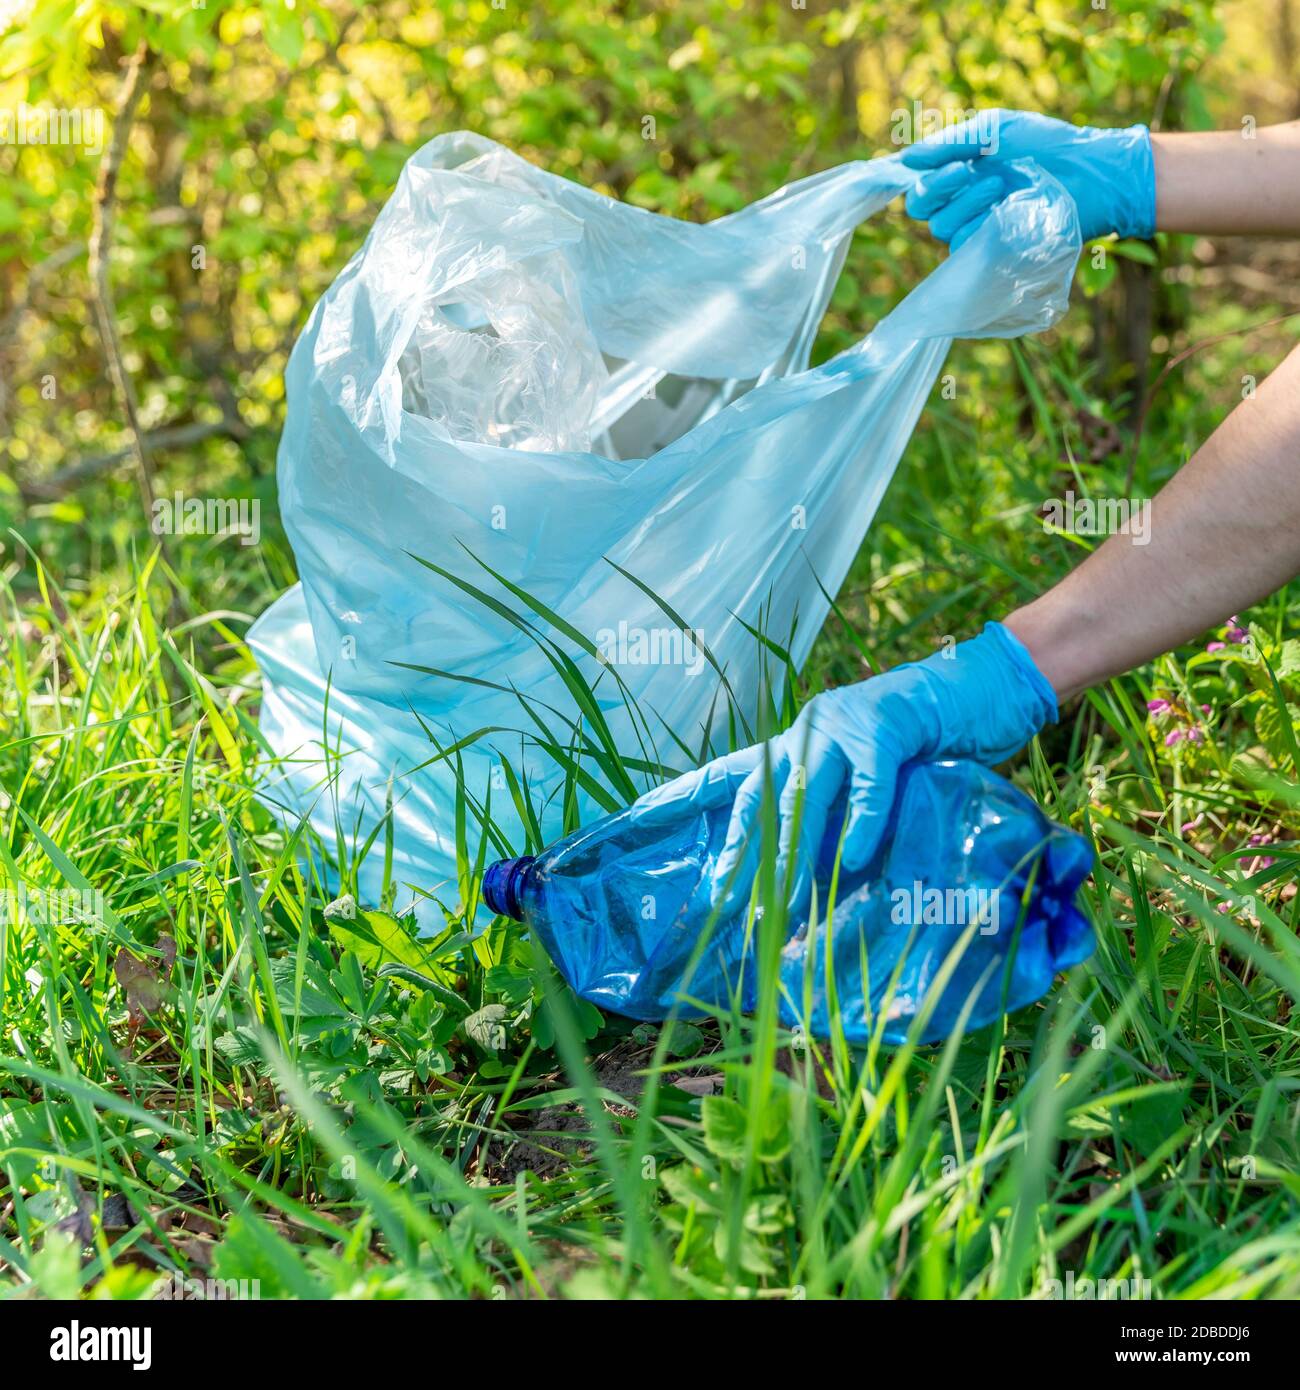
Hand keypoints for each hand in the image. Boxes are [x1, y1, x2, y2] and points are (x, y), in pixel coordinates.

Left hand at [634, 623, 1057, 916]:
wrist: (987, 687)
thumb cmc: (927, 743)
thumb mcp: (870, 782)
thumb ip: (839, 818)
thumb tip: (815, 882)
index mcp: (796, 746)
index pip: (726, 774)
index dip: (681, 797)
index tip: (635, 821)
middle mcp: (808, 733)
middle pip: (756, 799)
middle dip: (736, 856)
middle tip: (721, 908)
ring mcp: (844, 727)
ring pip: (804, 800)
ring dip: (791, 859)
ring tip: (778, 908)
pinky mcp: (887, 728)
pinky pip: (867, 786)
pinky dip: (859, 824)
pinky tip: (851, 861)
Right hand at [900, 109, 1154, 246]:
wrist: (1087, 173)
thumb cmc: (1046, 146)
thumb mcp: (997, 131)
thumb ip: (952, 141)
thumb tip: (906, 159)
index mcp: (957, 172)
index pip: (917, 181)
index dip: (916, 175)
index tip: (930, 160)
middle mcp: (959, 202)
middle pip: (919, 206)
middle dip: (937, 187)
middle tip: (964, 169)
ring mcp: (973, 228)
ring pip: (940, 226)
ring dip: (966, 203)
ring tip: (1000, 185)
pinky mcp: (990, 251)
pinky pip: (964, 245)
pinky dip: (979, 226)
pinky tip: (1005, 210)